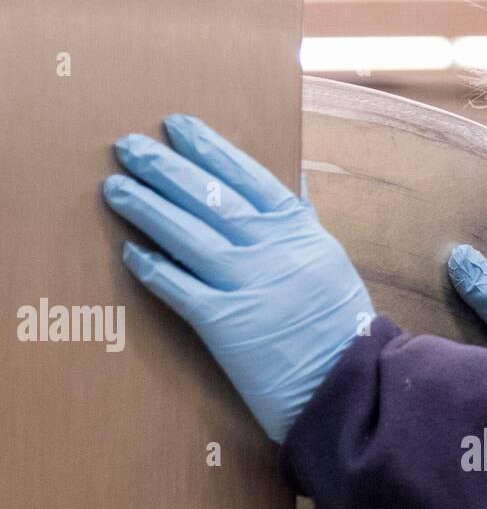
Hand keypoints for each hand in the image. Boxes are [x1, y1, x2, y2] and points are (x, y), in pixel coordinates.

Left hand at [103, 115, 373, 442]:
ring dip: (147, 208)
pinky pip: (179, 289)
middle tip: (129, 146)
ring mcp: (247, 285)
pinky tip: (132, 252)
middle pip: (208, 197)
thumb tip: (293, 181)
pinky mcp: (226, 324)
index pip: (247, 175)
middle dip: (165, 168)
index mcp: (297, 230)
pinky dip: (153, 269)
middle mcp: (271, 250)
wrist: (348, 382)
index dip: (208, 147)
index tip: (177, 125)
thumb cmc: (340, 324)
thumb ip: (304, 220)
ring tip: (116, 187)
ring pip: (187, 235)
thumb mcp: (330, 259)